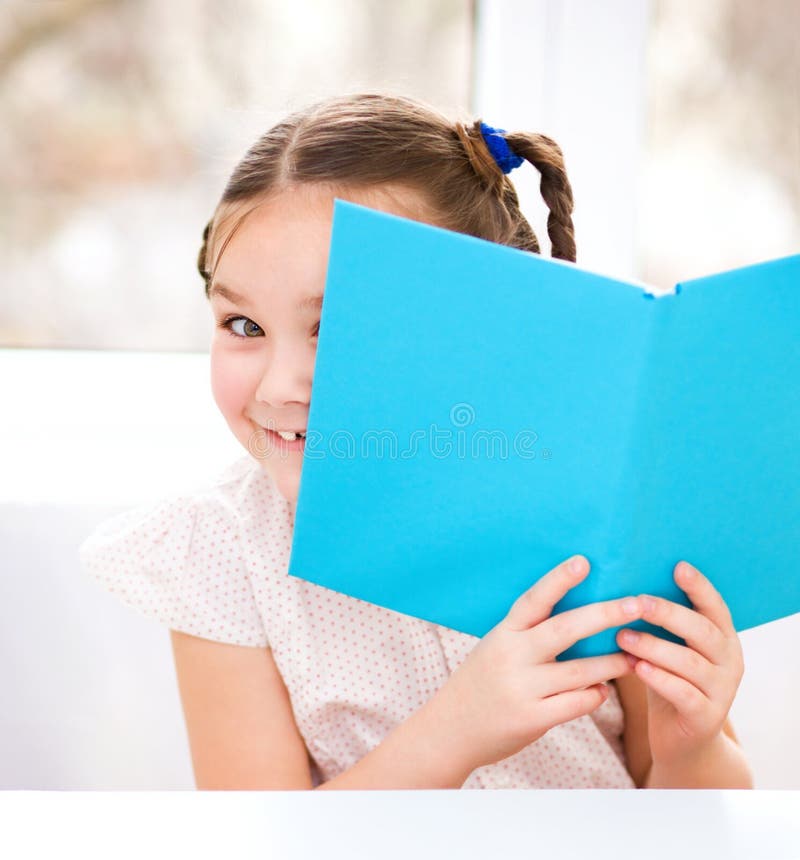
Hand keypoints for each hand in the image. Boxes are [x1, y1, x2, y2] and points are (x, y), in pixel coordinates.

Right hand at [431, 554, 643, 771]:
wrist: (451, 729)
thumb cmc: (482, 681)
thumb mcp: (496, 647)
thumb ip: (528, 633)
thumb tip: (579, 613)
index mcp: (504, 633)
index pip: (534, 600)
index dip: (558, 579)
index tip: (584, 561)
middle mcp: (512, 656)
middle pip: (565, 629)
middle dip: (605, 615)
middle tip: (638, 604)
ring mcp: (521, 688)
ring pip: (580, 671)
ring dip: (612, 663)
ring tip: (635, 656)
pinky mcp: (531, 718)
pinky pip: (576, 703)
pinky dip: (595, 695)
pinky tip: (603, 690)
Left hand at [616, 561, 744, 766]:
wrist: (682, 742)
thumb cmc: (668, 681)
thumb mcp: (668, 649)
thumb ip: (659, 624)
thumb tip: (624, 585)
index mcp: (722, 638)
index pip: (715, 607)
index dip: (699, 586)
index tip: (677, 566)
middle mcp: (730, 661)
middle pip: (703, 631)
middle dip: (668, 614)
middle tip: (636, 602)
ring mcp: (722, 691)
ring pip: (691, 662)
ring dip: (655, 646)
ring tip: (623, 636)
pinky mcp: (707, 717)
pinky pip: (685, 694)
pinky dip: (660, 678)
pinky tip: (637, 667)